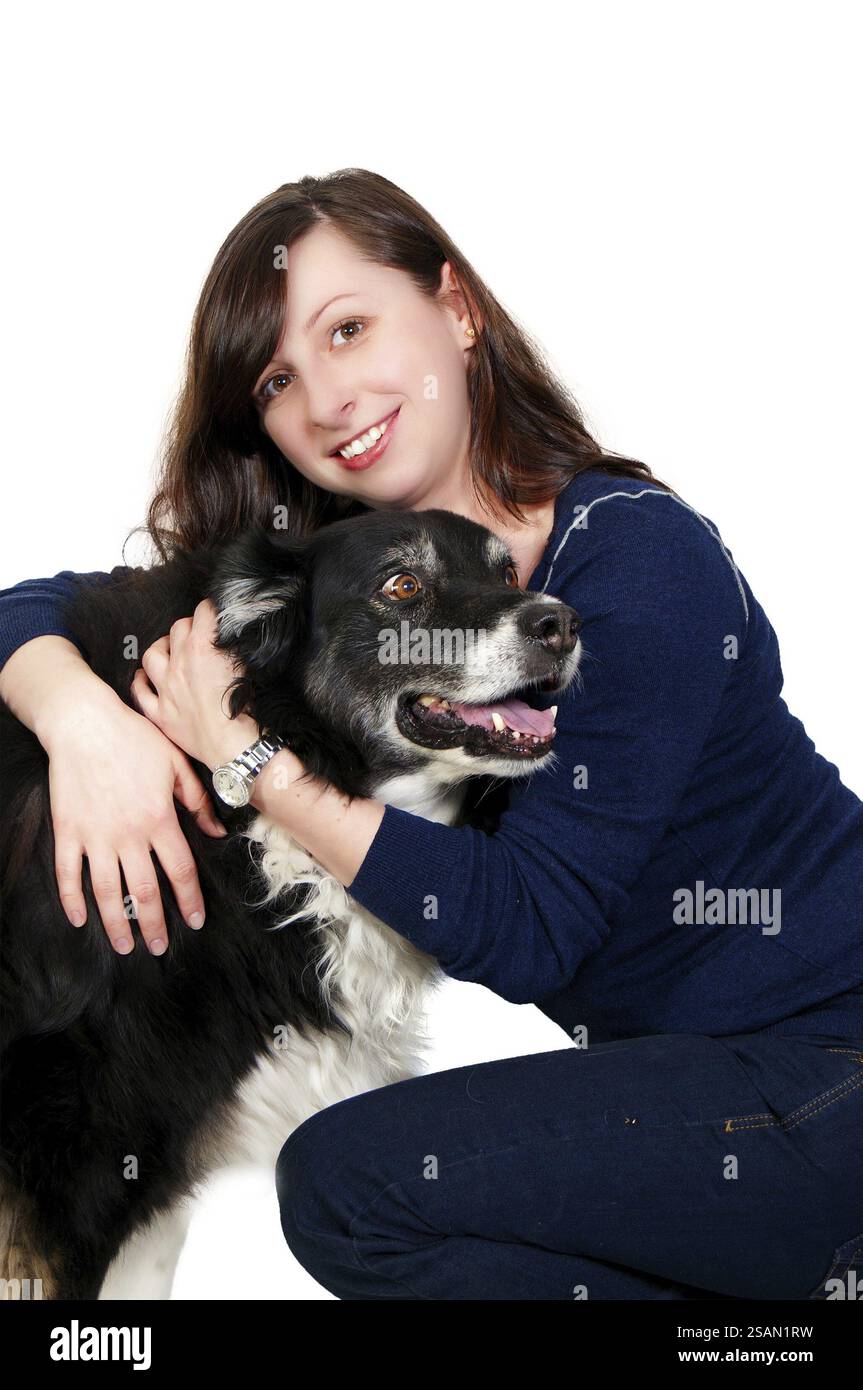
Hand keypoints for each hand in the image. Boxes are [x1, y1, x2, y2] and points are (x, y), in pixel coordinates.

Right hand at [42, 686, 228, 954]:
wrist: (84, 723)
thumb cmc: (134, 738)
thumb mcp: (176, 764)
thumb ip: (198, 801)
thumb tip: (218, 831)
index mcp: (160, 819)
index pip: (180, 871)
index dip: (189, 900)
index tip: (195, 920)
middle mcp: (129, 835)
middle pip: (145, 892)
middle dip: (154, 924)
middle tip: (158, 947)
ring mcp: (95, 836)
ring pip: (107, 892)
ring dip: (116, 924)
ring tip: (125, 946)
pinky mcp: (68, 831)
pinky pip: (68, 874)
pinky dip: (72, 900)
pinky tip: (80, 919)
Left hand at [131, 599, 259, 770]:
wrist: (235, 748)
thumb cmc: (247, 711)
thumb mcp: (248, 667)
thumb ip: (234, 646)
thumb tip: (231, 636)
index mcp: (203, 646)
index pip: (204, 611)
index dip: (212, 609)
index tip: (216, 613)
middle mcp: (179, 663)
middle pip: (177, 628)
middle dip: (190, 626)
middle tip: (200, 633)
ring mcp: (166, 688)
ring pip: (152, 654)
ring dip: (161, 648)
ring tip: (170, 650)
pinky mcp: (160, 713)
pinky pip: (140, 691)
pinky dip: (141, 682)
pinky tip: (145, 678)